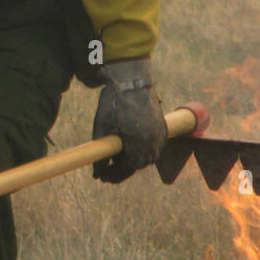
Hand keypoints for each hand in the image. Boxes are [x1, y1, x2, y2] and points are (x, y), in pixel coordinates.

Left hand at [91, 56, 166, 182]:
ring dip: (134, 161)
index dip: (114, 175)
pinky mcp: (163, 128)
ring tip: (116, 162)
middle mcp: (153, 142)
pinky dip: (143, 152)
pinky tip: (131, 150)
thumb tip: (97, 174)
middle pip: (139, 164)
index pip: (128, 168)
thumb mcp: (102, 128)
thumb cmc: (114, 103)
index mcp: (138, 142)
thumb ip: (102, 154)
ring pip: (148, 157)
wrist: (132, 82)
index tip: (102, 177)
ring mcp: (161, 135)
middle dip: (122, 170)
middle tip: (106, 172)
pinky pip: (155, 147)